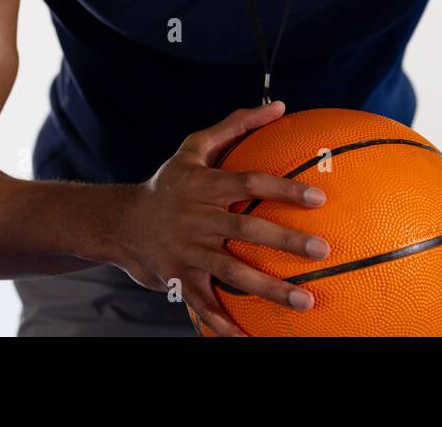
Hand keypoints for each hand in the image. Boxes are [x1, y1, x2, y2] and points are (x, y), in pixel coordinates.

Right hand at [115, 101, 331, 335]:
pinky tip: (252, 336)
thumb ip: (236, 125)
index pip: (250, 183)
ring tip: (306, 302)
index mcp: (205, 186)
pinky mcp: (179, 279)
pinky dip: (226, 324)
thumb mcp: (195, 148)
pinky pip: (205, 305)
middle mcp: (198, 219)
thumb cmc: (169, 182)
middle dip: (287, 241)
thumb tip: (278, 105)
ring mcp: (188, 252)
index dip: (284, 188)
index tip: (318, 198)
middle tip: (322, 250)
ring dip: (271, 290)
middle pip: (247, 230)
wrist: (119, 222)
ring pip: (233, 274)